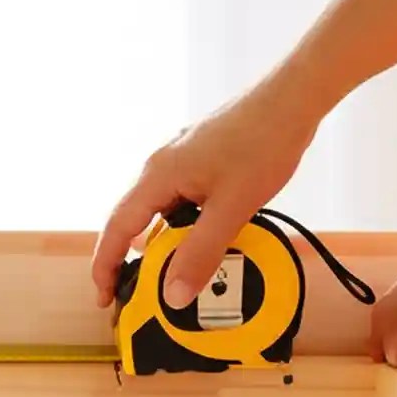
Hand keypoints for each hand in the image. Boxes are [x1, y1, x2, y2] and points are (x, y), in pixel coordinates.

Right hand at [91, 79, 319, 308]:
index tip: (104, 297)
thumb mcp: (232, 208)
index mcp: (159, 176)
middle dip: (129, 259)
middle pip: (132, 219)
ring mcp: (182, 160)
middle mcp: (162, 165)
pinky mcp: (201, 159)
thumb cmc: (263, 142)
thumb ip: (202, 252)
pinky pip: (180, 200)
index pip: (117, 228)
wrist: (292, 100)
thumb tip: (174, 294)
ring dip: (161, 243)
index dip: (106, 266)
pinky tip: (203, 240)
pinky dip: (182, 226)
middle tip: (136, 294)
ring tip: (170, 274)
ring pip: (159, 210)